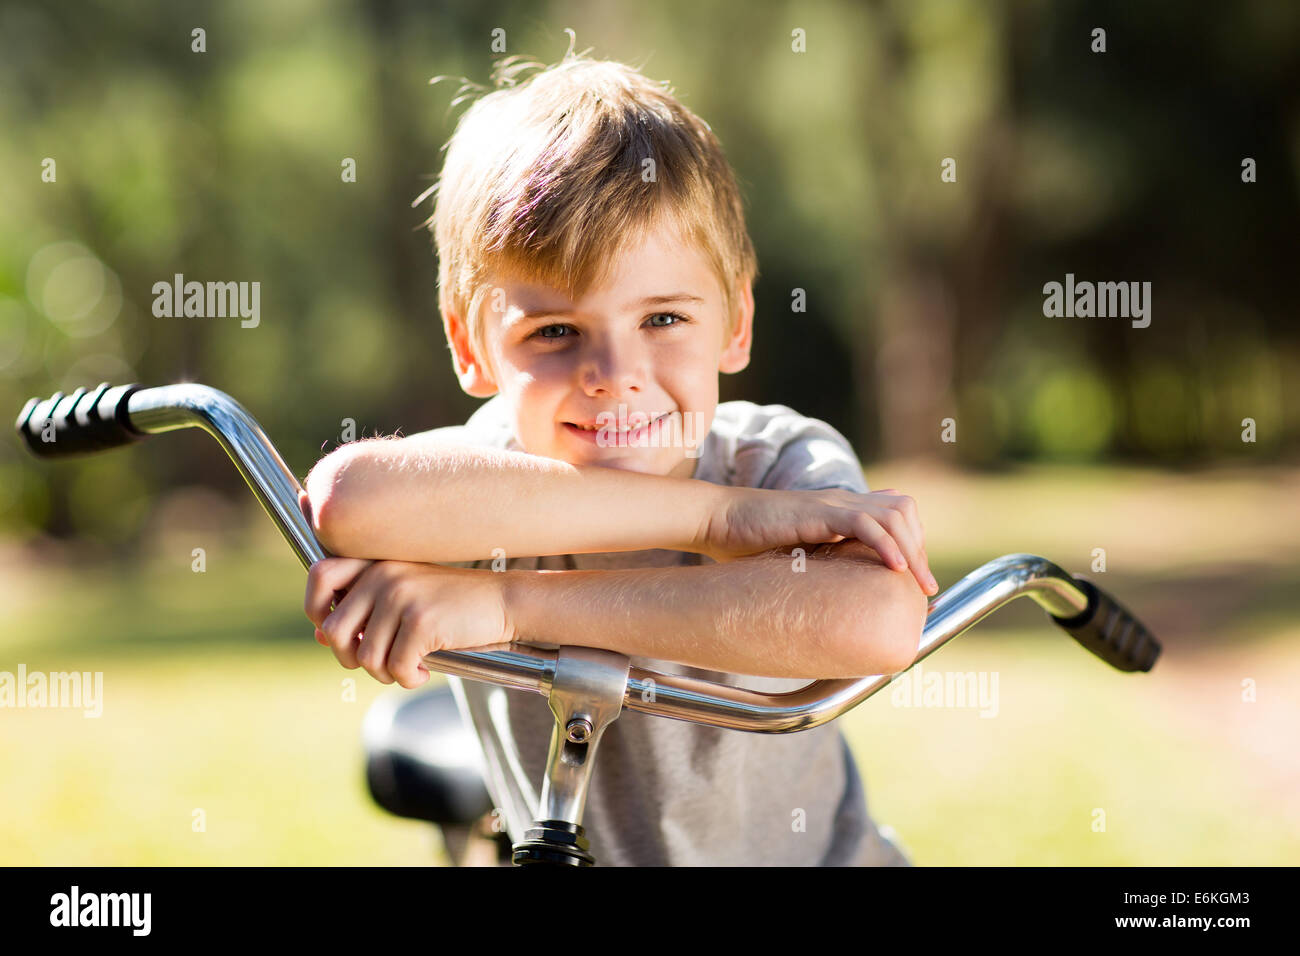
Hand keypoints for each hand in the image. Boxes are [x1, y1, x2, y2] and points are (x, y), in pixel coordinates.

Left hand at [303, 558, 515, 687]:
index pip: (319, 577)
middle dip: (352, 658)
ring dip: (385, 673)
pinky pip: (396, 668)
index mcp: (376, 563)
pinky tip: (425, 670)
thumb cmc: (453, 603)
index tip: (343, 633)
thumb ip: (364, 610)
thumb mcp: (405, 596)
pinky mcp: (421, 622)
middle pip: (333, 632)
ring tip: (409, 667)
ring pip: (365, 657)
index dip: (315, 611)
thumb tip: (319, 636)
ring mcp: (401, 597)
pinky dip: (409, 679)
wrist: (503, 601)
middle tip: (382, 662)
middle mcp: (383, 575)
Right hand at [705, 486, 937, 594]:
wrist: (718, 521)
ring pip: (894, 517)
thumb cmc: (748, 544)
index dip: (912, 544)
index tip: (914, 581)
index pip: (896, 514)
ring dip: (913, 552)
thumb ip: (820, 562)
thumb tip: (838, 594)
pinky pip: (865, 523)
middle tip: (925, 589)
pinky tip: (896, 570)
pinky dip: (887, 545)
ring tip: (919, 585)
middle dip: (921, 550)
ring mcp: (832, 504)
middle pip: (905, 512)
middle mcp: (843, 501)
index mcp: (840, 509)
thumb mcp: (795, 554)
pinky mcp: (819, 513)